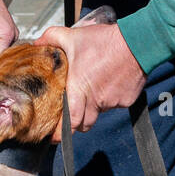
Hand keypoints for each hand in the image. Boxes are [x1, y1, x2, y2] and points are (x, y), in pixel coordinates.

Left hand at [37, 22, 147, 138]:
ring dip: (93, 106)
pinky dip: (110, 98)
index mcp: (80, 89)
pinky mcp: (126, 101)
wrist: (137, 43)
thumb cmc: (106, 42)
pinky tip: (110, 81)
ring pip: (98, 112)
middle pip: (83, 123)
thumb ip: (52, 38)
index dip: (60, 133)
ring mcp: (112, 102)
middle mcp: (95, 100)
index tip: (54, 138)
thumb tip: (37, 43)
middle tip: (70, 117)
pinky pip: (114, 104)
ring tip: (93, 87)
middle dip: (75, 123)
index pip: (69, 121)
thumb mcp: (74, 37)